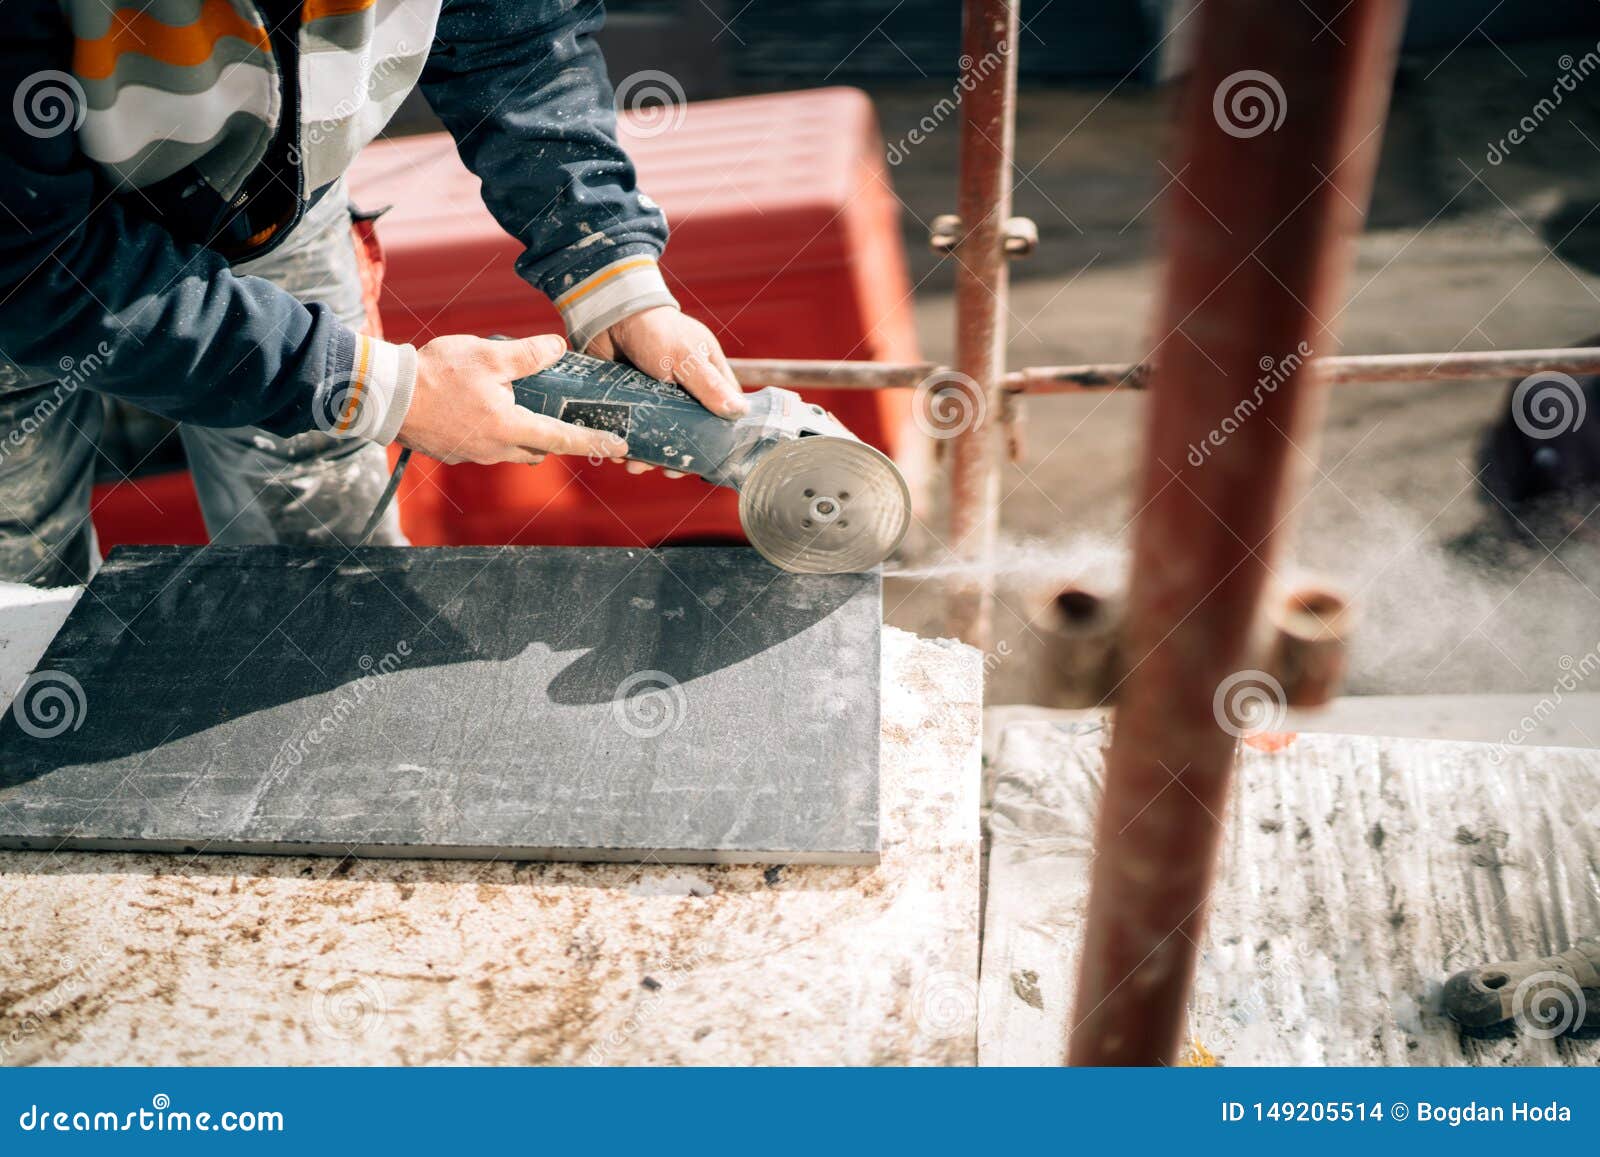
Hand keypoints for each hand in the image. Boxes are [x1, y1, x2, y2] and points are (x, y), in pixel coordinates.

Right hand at [397, 333, 627, 465]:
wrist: (385, 395)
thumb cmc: (436, 374)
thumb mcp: (488, 356)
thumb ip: (528, 355)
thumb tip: (558, 348)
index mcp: (509, 428)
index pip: (563, 439)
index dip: (593, 441)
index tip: (619, 446)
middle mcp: (495, 450)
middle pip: (538, 448)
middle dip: (553, 436)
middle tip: (564, 418)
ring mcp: (473, 455)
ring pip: (511, 449)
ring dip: (521, 433)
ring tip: (518, 405)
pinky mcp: (454, 453)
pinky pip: (485, 446)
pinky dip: (493, 432)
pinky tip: (482, 409)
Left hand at [588, 306, 743, 476]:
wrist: (607, 315)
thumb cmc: (653, 329)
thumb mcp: (684, 357)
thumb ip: (708, 384)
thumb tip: (739, 412)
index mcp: (707, 374)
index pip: (722, 411)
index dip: (716, 438)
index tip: (702, 461)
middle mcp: (684, 387)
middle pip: (687, 429)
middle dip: (674, 453)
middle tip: (665, 470)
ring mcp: (655, 393)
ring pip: (656, 432)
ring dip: (647, 452)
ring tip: (634, 465)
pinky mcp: (629, 397)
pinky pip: (631, 425)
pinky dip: (625, 440)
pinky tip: (617, 451)